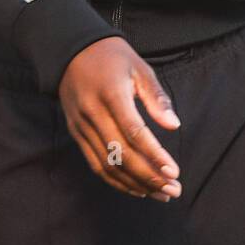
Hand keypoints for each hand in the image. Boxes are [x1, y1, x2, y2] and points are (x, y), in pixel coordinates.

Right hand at [58, 37, 181, 200]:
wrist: (70, 50)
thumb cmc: (112, 57)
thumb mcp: (139, 68)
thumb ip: (156, 98)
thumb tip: (174, 126)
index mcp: (111, 93)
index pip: (134, 132)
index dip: (154, 154)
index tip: (174, 171)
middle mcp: (92, 112)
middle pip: (121, 154)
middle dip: (149, 176)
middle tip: (173, 190)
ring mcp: (81, 125)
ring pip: (107, 165)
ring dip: (135, 184)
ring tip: (160, 194)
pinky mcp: (75, 133)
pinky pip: (95, 164)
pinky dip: (116, 180)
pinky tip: (136, 187)